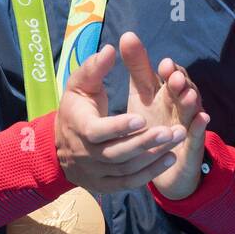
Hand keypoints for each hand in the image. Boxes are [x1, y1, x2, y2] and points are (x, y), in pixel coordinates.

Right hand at [54, 44, 189, 193]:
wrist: (57, 149)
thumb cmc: (74, 110)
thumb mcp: (78, 86)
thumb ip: (94, 68)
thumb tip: (110, 49)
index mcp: (79, 127)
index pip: (98, 132)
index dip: (119, 127)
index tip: (142, 118)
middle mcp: (86, 154)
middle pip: (117, 153)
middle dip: (145, 142)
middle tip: (171, 131)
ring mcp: (95, 172)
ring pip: (126, 169)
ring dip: (153, 156)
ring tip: (177, 139)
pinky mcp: (105, 184)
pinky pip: (128, 182)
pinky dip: (149, 173)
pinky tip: (169, 158)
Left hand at [118, 31, 210, 198]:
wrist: (156, 163)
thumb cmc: (150, 124)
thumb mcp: (142, 94)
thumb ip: (137, 66)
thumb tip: (127, 34)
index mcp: (165, 93)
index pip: (169, 77)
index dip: (169, 71)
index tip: (164, 64)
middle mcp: (179, 106)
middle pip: (182, 92)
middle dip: (181, 83)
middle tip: (175, 77)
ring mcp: (186, 125)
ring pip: (190, 112)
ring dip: (190, 103)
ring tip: (188, 96)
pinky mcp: (190, 146)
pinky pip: (195, 136)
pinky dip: (199, 128)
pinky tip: (202, 119)